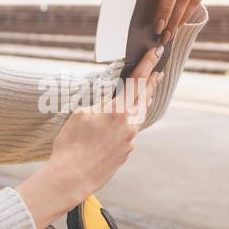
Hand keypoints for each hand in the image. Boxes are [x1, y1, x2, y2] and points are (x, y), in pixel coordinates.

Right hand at [16, 44, 165, 228]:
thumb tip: (112, 101)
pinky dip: (131, 121)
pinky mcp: (125, 153)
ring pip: (139, 116)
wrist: (72, 177)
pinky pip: (131, 132)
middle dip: (151, 82)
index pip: (137, 80)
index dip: (147, 64)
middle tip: (158, 71)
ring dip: (143, 102)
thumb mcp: (82, 113)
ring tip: (148, 91)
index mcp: (119, 110)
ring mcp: (129, 141)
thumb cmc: (71, 144)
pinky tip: (126, 120)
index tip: (156, 52)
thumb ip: (102, 103)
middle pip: (144, 98)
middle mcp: (129, 125)